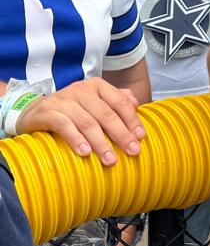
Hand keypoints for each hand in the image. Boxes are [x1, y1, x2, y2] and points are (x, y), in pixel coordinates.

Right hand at [16, 78, 145, 165]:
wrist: (33, 112)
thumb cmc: (72, 110)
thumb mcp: (94, 101)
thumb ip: (116, 100)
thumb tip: (136, 104)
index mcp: (97, 86)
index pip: (120, 102)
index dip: (132, 120)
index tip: (141, 137)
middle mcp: (81, 90)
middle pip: (106, 114)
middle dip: (121, 134)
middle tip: (132, 151)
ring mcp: (64, 100)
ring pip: (87, 122)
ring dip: (101, 143)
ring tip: (110, 159)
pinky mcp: (48, 112)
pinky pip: (65, 126)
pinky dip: (76, 139)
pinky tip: (85, 152)